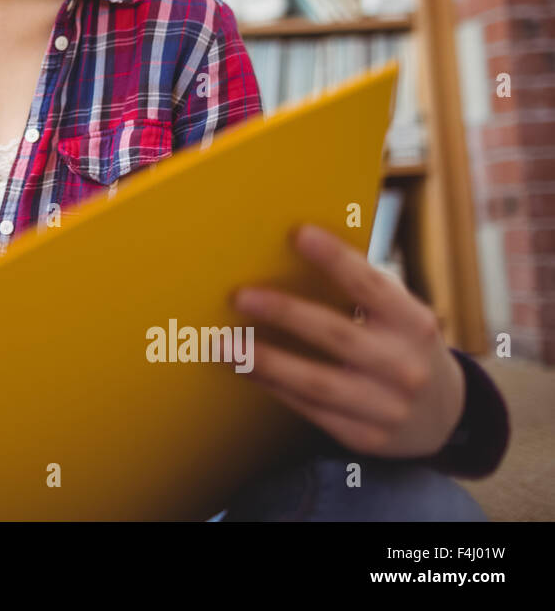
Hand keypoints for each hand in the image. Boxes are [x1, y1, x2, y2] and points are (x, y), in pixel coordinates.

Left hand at [232, 223, 464, 458]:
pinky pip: (310, 409)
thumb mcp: (401, 315)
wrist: (445, 416)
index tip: (299, 233)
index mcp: (413, 323)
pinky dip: (274, 386)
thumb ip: (364, 290)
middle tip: (241, 296)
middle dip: (286, 314)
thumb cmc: (404, 346)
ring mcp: (387, 406)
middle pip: (337, 335)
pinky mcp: (366, 436)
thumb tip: (300, 248)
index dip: (336, 259)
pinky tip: (245, 369)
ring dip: (265, 361)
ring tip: (224, 344)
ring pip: (316, 382)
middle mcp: (404, 365)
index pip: (371, 286)